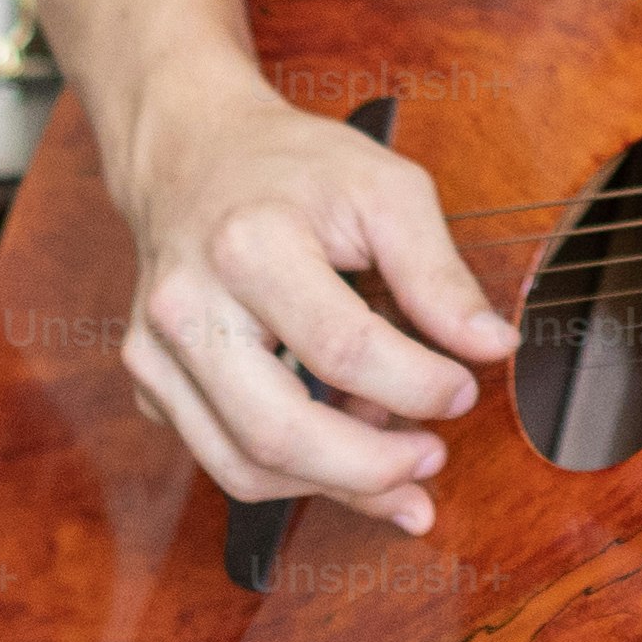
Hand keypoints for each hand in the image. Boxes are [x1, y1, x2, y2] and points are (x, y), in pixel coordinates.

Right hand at [114, 63, 516, 533]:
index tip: (465, 389)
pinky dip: (295, 471)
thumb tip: (491, 347)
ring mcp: (155, 354)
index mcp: (249, 246)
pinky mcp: (150, 385)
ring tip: (401, 465)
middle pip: (278, 432)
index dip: (418, 386)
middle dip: (371, 468)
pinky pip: (225, 457)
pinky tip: (347, 444)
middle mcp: (187, 308)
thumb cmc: (296, 170)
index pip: (344, 349)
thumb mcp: (387, 191)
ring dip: (334, 485)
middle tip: (432, 458)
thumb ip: (439, 274)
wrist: (192, 156)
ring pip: (244, 467)